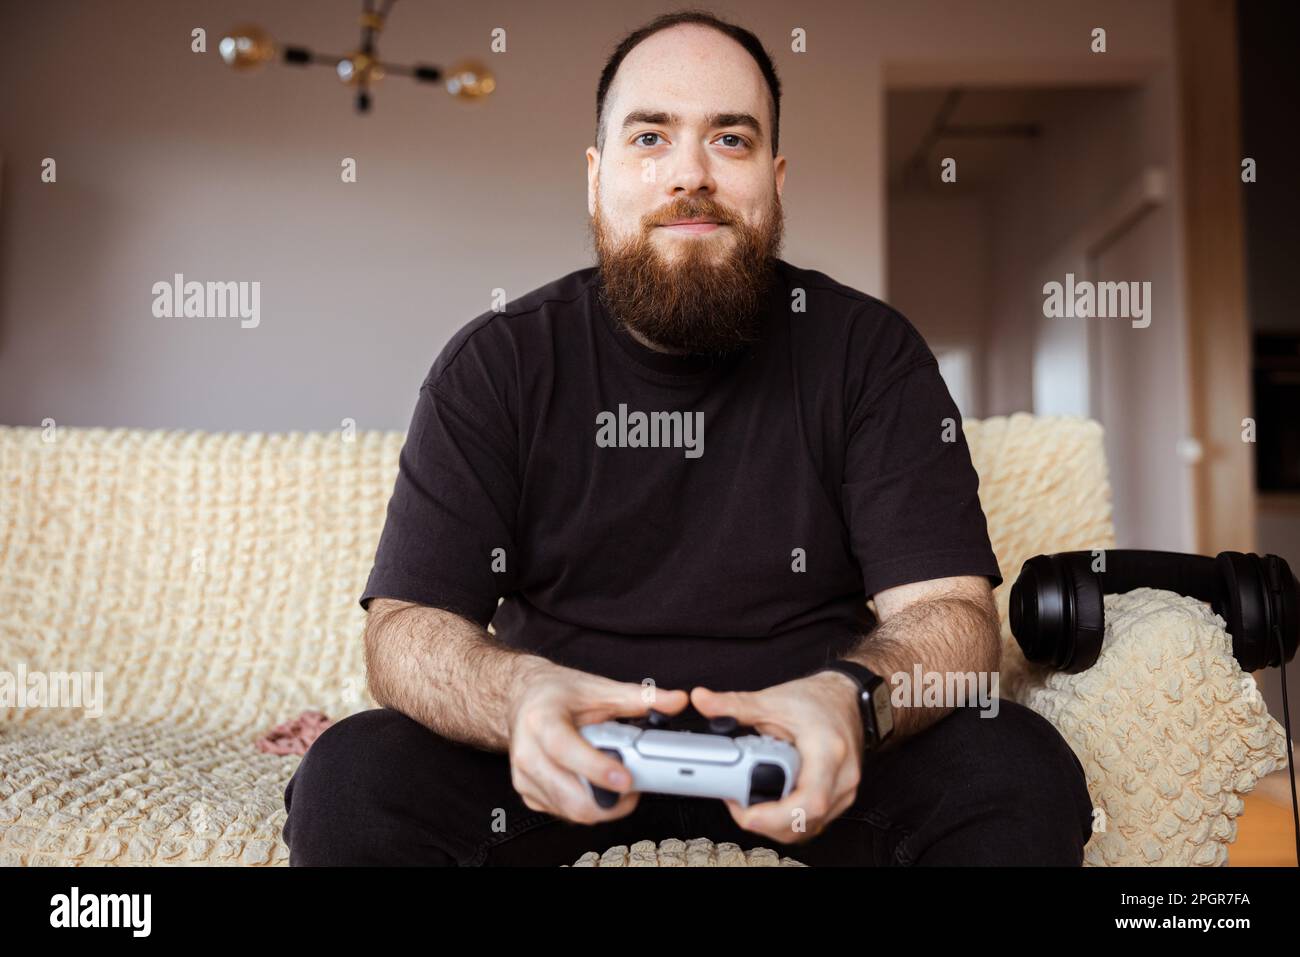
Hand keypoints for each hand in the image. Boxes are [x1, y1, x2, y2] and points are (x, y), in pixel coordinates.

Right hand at [506, 659, 689, 824]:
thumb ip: (640, 697)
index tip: (625, 777)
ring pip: (569, 810)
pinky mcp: (528, 793)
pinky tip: (597, 786)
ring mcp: (525, 777)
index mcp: (541, 720)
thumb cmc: (556, 694)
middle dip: (609, 799)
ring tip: (619, 782)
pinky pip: (564, 813)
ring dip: (602, 804)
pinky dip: (587, 805)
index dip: (596, 768)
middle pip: (568, 794)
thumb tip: (675, 701)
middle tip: (634, 785)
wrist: (523, 700)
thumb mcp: (599, 688)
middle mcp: (527, 752)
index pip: (566, 751)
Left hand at [691, 672, 864, 844]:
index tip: (747, 812)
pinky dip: (787, 821)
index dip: (776, 815)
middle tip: (737, 805)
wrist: (845, 699)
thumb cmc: (818, 701)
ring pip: (808, 828)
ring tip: (747, 805)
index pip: (809, 799)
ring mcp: (843, 791)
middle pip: (805, 821)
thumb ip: (734, 704)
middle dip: (766, 822)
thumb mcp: (772, 700)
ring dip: (775, 825)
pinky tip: (767, 808)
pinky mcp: (838, 799)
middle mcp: (842, 776)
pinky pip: (812, 823)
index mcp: (828, 750)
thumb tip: (702, 701)